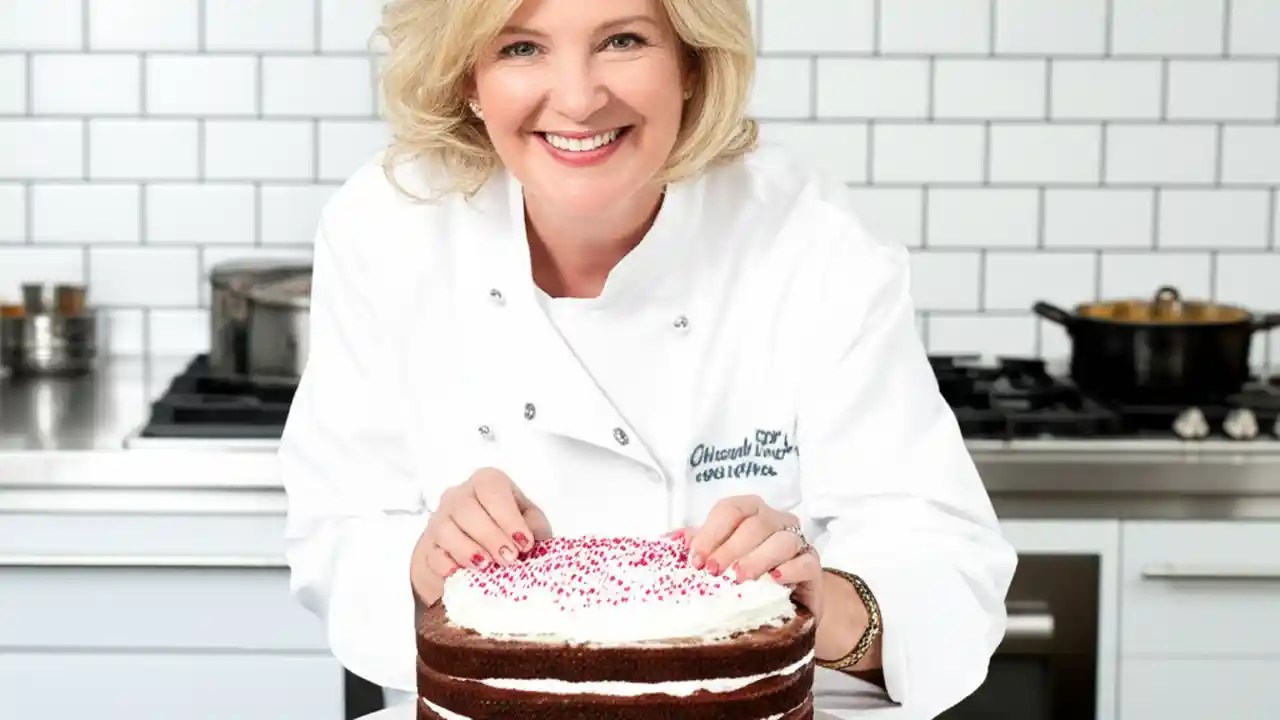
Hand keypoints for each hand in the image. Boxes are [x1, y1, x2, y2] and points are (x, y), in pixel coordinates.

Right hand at [410, 467, 550, 603]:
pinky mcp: (429, 544)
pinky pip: (433, 553)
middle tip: (509, 559)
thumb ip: (534, 524)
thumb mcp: (527, 518)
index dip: (509, 517)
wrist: (475, 542)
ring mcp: (439, 518)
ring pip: (445, 530)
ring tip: (486, 566)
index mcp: (486, 482)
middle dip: (490, 537)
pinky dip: (447, 565)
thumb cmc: (506, 525)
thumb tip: (534, 537)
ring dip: (467, 550)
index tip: (525, 543)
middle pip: (466, 509)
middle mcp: (459, 495)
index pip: (492, 490)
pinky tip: (462, 574)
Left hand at [683, 495, 823, 621]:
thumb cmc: (747, 576)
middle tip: (712, 572)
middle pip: (755, 524)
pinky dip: (790, 569)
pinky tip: (775, 579)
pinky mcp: (813, 566)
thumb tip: (665, 541)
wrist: (785, 604)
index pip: (730, 509)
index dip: (711, 533)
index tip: (695, 560)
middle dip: (730, 548)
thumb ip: (697, 547)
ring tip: (740, 578)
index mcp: (750, 512)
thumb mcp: (718, 560)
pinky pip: (805, 561)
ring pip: (781, 540)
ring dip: (757, 558)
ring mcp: (797, 542)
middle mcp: (775, 521)